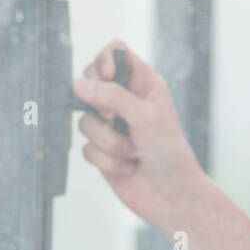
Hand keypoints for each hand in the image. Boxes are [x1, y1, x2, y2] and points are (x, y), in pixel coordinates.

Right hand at [72, 38, 205, 236]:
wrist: (172, 197)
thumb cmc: (170, 153)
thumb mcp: (146, 117)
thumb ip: (113, 96)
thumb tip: (78, 84)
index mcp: (144, 84)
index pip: (115, 52)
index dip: (104, 60)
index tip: (106, 77)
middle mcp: (126, 100)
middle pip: (90, 82)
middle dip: (100, 106)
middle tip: (116, 119)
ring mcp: (112, 126)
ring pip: (85, 121)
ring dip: (109, 142)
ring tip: (133, 152)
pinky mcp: (102, 150)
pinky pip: (85, 148)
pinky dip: (106, 160)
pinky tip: (128, 167)